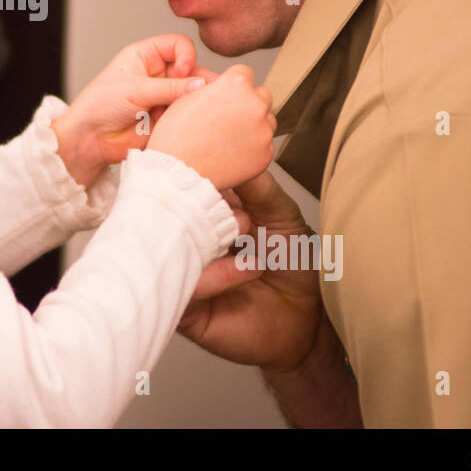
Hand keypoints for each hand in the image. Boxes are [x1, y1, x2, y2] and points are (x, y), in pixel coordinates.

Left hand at [50, 34, 211, 186]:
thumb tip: (202, 84)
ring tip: (181, 111)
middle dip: (194, 82)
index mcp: (146, 55)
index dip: (186, 56)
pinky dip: (185, 117)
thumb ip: (172, 87)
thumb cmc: (102, 105)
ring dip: (190, 101)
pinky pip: (186, 112)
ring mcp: (163, 94)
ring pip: (191, 93)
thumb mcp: (137, 89)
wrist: (91, 138)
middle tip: (198, 95)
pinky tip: (176, 123)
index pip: (179, 45)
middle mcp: (157, 73)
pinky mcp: (166, 115)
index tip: (182, 72)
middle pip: (190, 69)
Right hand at [147, 64, 274, 189]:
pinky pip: (264, 145)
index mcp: (236, 85)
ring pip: (266, 121)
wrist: (178, 172)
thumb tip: (219, 86)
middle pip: (261, 95)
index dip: (231, 84)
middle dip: (247, 103)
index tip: (224, 95)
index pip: (244, 73)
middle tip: (227, 117)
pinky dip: (252, 147)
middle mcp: (255, 104)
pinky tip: (232, 152)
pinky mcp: (266, 154)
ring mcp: (263, 131)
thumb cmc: (177, 136)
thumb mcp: (187, 97)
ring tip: (228, 137)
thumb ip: (211, 87)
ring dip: (253, 125)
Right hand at [176, 169, 323, 372]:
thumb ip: (257, 186)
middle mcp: (186, 240)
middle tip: (227, 200)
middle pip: (163, 215)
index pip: (177, 188)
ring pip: (168, 250)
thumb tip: (234, 150)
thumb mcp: (281, 214)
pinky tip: (248, 269)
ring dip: (206, 237)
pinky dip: (214, 277)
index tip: (199, 156)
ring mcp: (182, 273)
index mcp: (202, 213)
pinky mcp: (184, 309)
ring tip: (245, 233)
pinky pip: (184, 289)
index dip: (184, 172)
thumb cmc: (292, 265)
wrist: (306, 320)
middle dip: (192, 201)